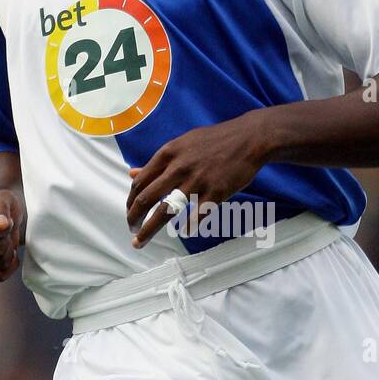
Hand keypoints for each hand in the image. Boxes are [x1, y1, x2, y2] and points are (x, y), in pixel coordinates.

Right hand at [0, 189, 24, 280]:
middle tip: (4, 231)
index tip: (4, 221)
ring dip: (9, 251)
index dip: (2, 229)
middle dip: (6, 240)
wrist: (2, 219)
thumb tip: (0, 225)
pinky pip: (1, 276)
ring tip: (4, 240)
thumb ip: (0, 210)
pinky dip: (11, 265)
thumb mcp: (2, 200)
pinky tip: (9, 253)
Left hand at [126, 115, 266, 247]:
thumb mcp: (181, 144)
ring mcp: (197, 181)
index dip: (130, 201)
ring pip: (166, 211)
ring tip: (141, 240)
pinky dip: (188, 226)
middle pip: (147, 199)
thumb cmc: (214, 141)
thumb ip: (158, 162)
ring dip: (149, 229)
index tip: (130, 212)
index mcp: (168, 154)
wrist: (248, 138)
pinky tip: (184, 231)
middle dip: (133, 218)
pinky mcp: (216, 192)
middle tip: (131, 229)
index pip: (140, 182)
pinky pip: (197, 215)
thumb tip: (132, 173)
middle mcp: (178, 168)